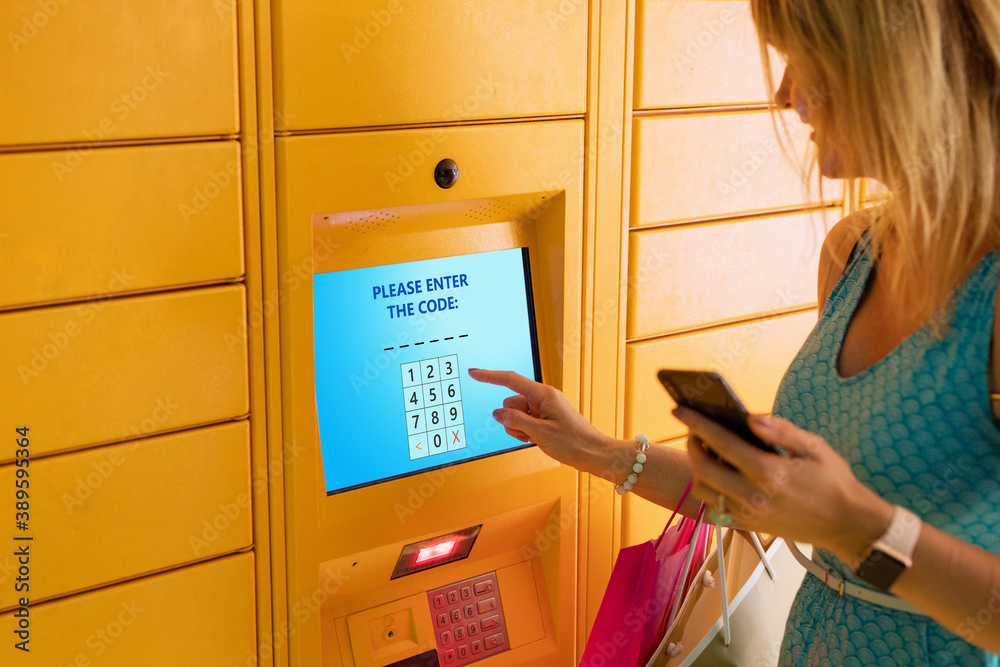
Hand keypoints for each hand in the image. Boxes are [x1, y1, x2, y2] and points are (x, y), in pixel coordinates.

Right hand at [467, 368, 617, 474]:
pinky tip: (538, 440)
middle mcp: (542, 398)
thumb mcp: (540, 433)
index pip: (510, 380)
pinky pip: (523, 423)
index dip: (489, 376)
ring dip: (519, 429)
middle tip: (530, 433)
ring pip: (515, 415)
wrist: (593, 454)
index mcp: (543, 394)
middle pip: (510, 403)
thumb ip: (515, 421)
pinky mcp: (543, 419)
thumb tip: (497, 413)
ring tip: (537, 438)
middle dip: (512, 420)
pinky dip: (525, 433)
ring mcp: (543, 409)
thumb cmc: (574, 442)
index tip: (473, 373)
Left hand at [675, 407, 893, 561]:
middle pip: (703, 468)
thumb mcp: (815, 448)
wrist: (848, 525)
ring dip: (697, 468)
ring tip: (705, 451)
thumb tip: (751, 416)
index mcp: (770, 473)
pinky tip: (717, 474)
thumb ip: (781, 431)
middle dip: (691, 445)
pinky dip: (709, 490)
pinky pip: (715, 509)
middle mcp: (754, 496)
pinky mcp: (749, 526)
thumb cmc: (834, 482)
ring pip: (705, 491)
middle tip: (692, 429)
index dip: (697, 424)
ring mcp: (749, 515)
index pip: (722, 443)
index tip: (680, 409)